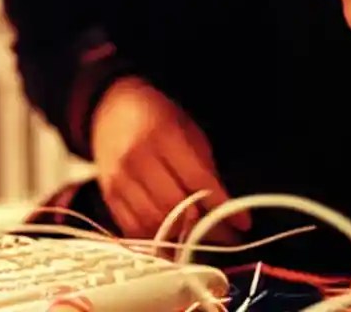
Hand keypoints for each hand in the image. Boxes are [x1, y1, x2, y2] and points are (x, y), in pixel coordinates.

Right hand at [89, 76, 250, 241]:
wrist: (110, 109)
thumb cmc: (156, 117)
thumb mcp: (188, 129)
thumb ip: (203, 165)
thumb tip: (221, 206)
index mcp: (162, 136)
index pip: (197, 180)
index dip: (221, 205)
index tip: (242, 223)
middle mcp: (137, 159)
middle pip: (174, 206)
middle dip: (205, 228)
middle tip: (226, 237)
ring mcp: (119, 179)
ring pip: (153, 222)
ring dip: (180, 239)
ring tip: (201, 241)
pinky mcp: (108, 195)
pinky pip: (132, 228)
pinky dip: (154, 240)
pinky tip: (171, 241)